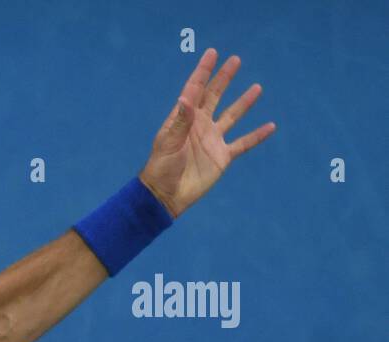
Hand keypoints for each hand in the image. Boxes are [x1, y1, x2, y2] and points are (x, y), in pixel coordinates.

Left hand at [138, 48, 275, 218]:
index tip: (212, 53)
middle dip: (224, 78)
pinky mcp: (223, 157)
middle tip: (235, 60)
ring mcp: (213, 140)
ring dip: (244, 102)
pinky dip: (257, 136)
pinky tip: (271, 126)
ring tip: (257, 87)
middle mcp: (201, 125)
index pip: (195, 90)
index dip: (203, 72)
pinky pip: (244, 143)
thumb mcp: (168, 142)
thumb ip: (181, 120)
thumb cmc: (162, 167)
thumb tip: (187, 95)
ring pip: (233, 116)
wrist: (167, 195)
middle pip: (215, 96)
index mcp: (184, 119)